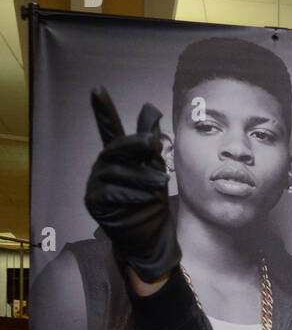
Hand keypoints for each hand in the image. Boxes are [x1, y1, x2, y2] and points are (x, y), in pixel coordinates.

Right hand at [84, 86, 180, 283]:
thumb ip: (151, 144)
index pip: (110, 129)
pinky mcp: (94, 202)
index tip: (97, 89)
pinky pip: (110, 192)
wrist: (152, 240)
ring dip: (141, 176)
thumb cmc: (153, 205)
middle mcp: (103, 167)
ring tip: (160, 185)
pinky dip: (130, 193)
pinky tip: (145, 197)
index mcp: (118, 158)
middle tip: (152, 144)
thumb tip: (151, 109)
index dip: (103, 110)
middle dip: (133, 144)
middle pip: (115, 149)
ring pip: (116, 171)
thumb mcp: (156, 171)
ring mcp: (95, 184)